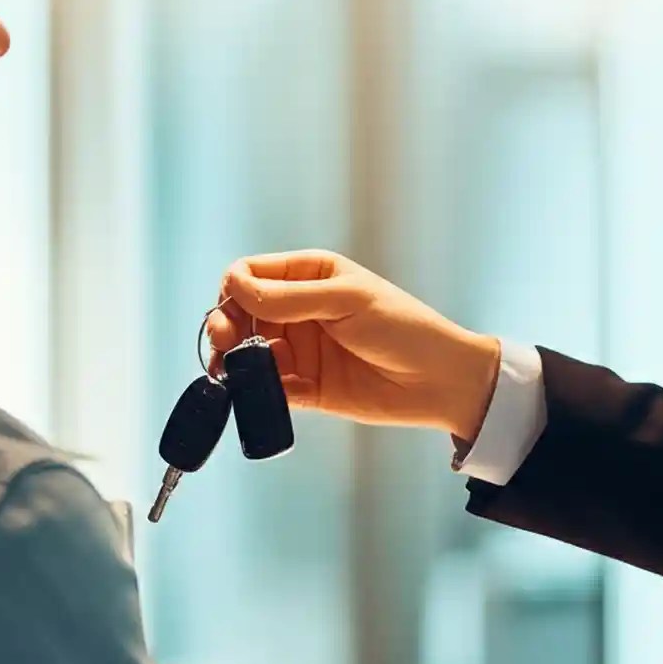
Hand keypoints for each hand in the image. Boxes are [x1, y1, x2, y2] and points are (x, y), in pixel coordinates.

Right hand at [206, 250, 501, 441]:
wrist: (439, 381)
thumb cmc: (403, 327)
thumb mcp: (346, 300)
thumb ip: (289, 297)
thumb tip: (234, 287)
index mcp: (310, 275)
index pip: (251, 273)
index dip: (234, 288)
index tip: (232, 307)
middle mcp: (299, 310)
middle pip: (241, 313)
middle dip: (225, 325)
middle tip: (222, 342)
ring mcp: (300, 349)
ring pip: (248, 351)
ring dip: (234, 359)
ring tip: (232, 369)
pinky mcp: (305, 387)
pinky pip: (267, 387)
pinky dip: (255, 389)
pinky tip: (258, 390)